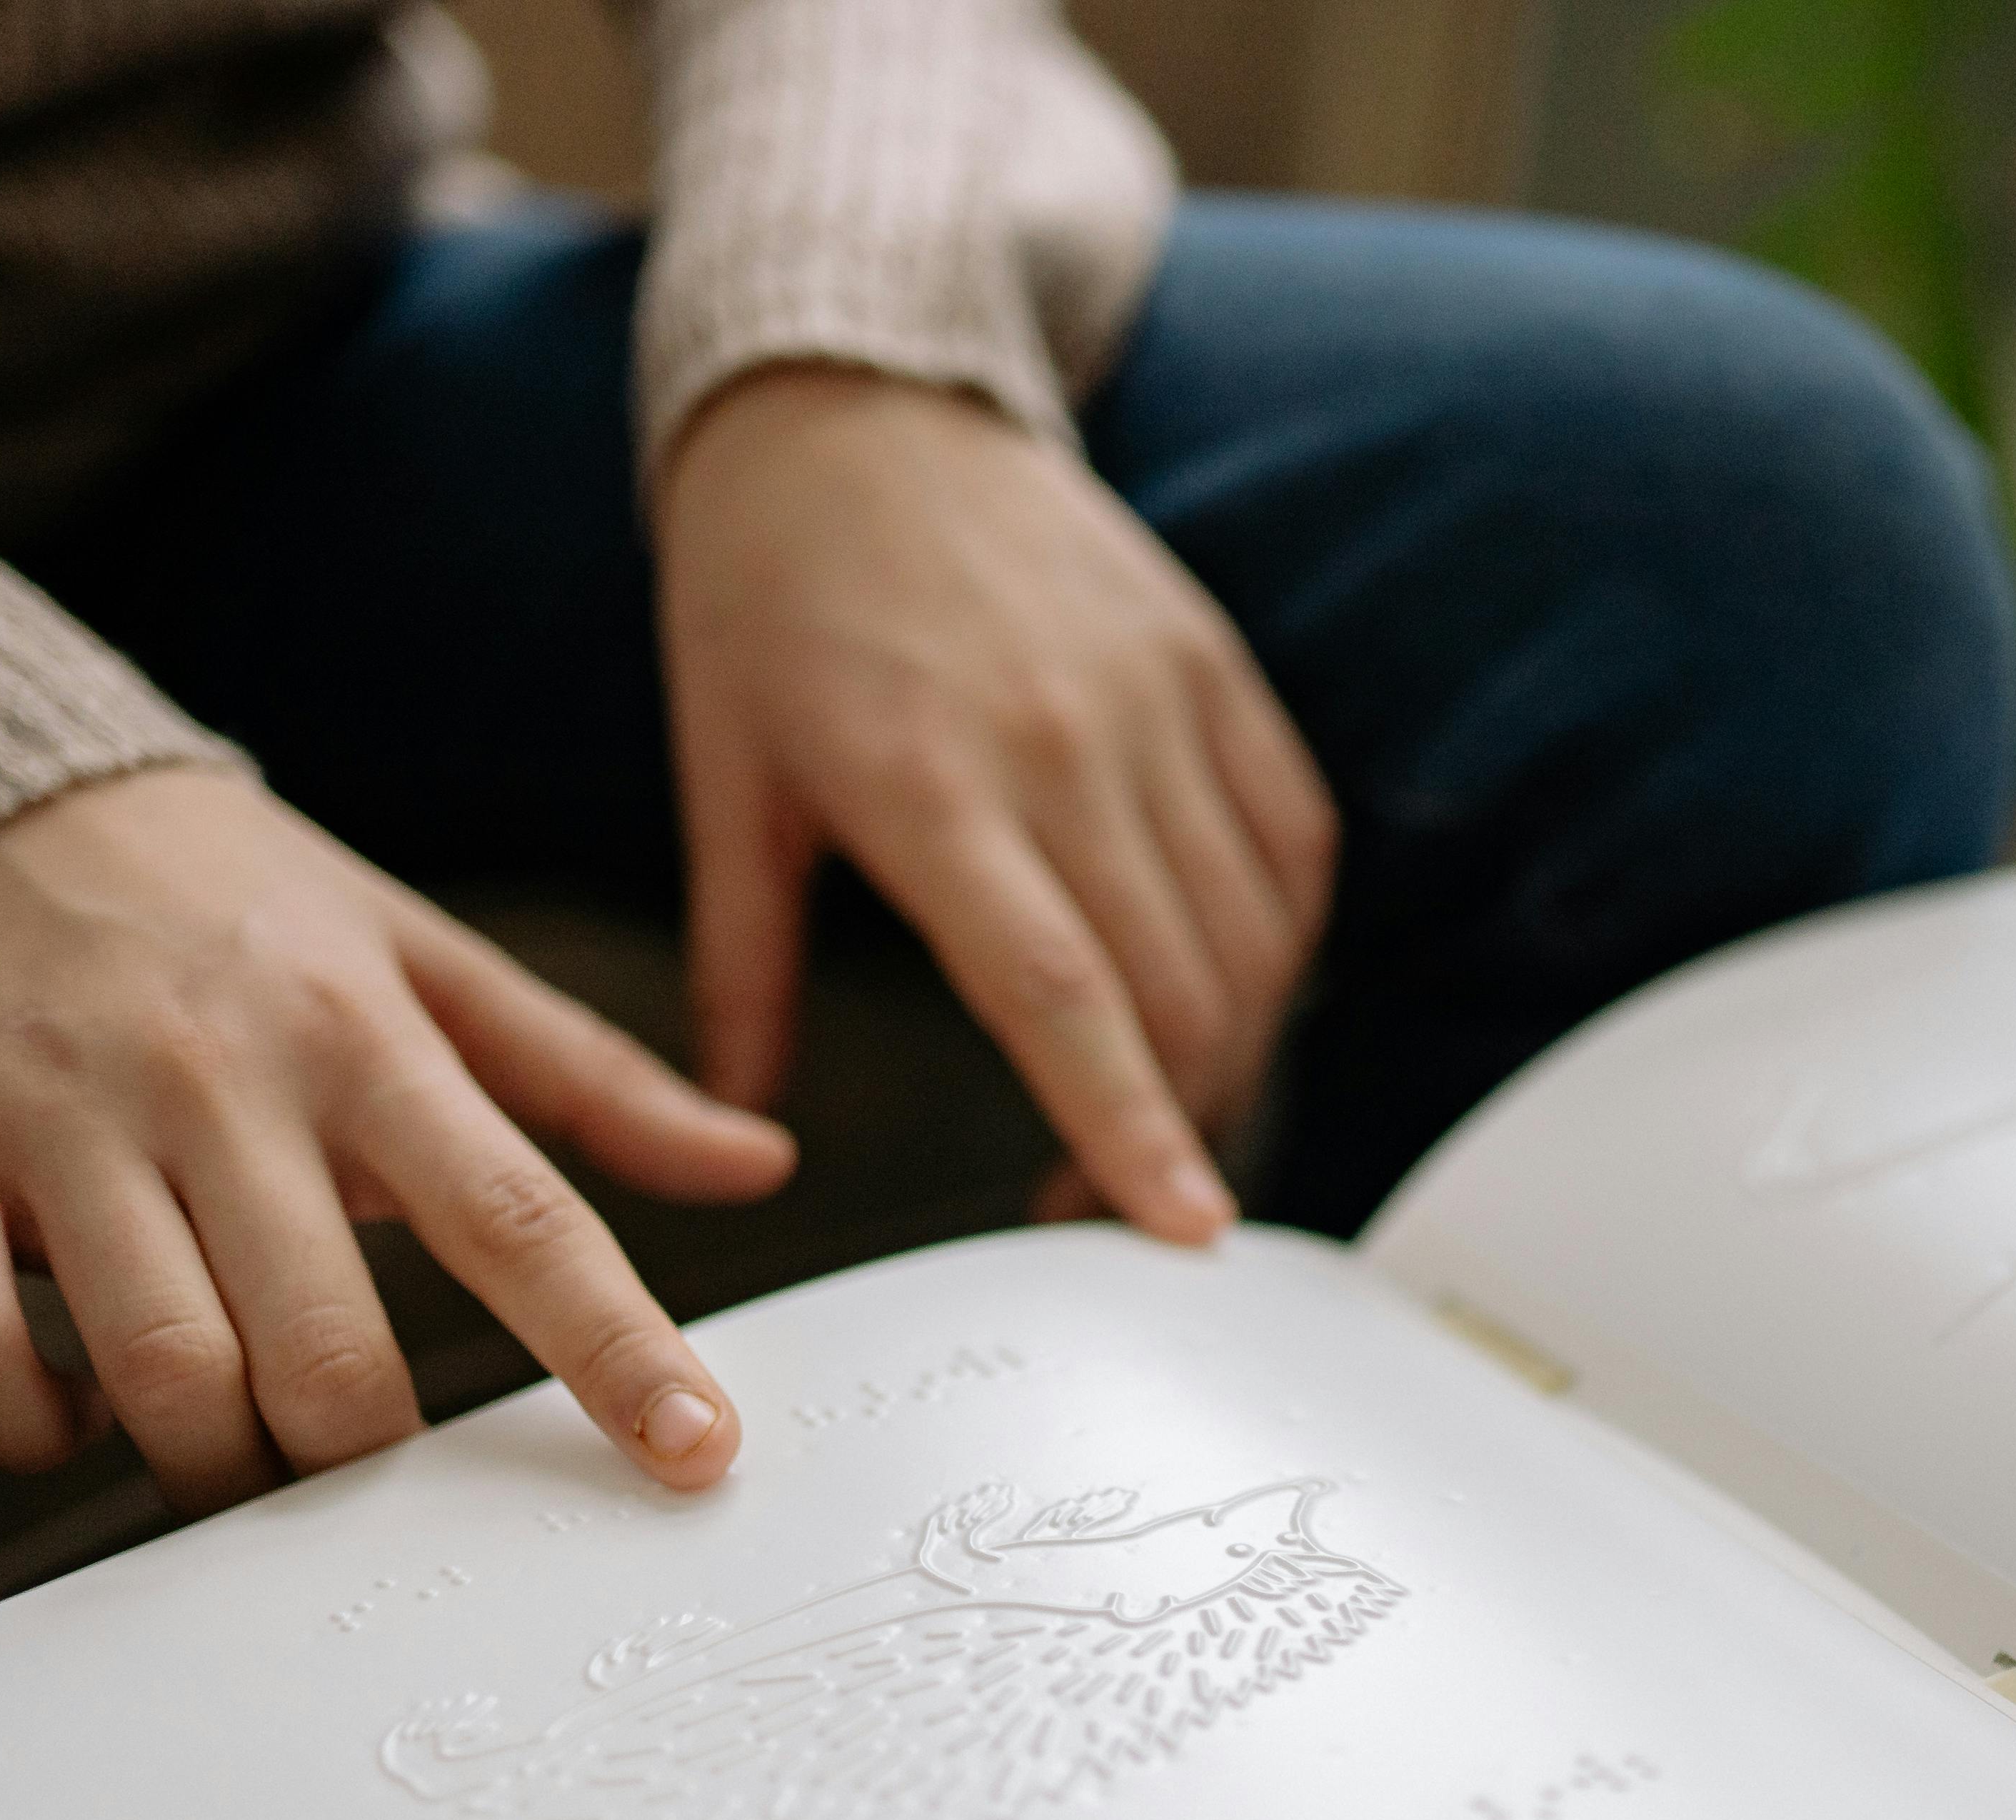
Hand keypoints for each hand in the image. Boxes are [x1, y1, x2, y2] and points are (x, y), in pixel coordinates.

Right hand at [0, 769, 797, 1513]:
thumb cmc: (236, 903)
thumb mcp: (431, 961)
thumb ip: (598, 1080)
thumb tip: (761, 1160)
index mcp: (366, 1038)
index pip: (523, 1219)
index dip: (618, 1349)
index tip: (695, 1451)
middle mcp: (221, 1082)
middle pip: (329, 1348)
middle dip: (362, 1457)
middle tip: (366, 1474)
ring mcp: (60, 1121)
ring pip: (161, 1369)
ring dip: (213, 1461)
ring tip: (235, 1456)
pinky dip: (28, 1427)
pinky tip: (79, 1417)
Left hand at [654, 366, 1335, 1239]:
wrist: (853, 397)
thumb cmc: (768, 592)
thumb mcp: (724, 779)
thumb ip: (740, 968)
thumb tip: (732, 1126)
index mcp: (931, 782)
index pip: (1062, 991)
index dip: (1129, 1120)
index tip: (1178, 1225)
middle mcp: (1067, 739)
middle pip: (1180, 986)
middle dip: (1176, 1126)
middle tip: (1121, 1204)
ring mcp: (1158, 694)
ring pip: (1253, 933)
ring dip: (1233, 1052)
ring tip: (1171, 1111)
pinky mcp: (1213, 663)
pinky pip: (1291, 842)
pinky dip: (1279, 940)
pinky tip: (1232, 987)